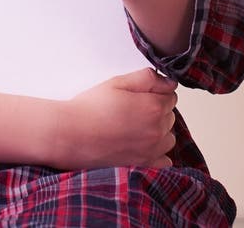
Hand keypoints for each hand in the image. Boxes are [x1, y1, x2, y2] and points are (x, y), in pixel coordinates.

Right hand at [51, 68, 177, 169]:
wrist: (73, 135)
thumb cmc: (91, 108)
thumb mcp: (117, 82)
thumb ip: (147, 78)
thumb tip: (169, 82)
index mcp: (153, 107)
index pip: (170, 94)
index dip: (156, 91)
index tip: (140, 93)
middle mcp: (157, 130)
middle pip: (170, 114)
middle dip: (157, 109)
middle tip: (133, 107)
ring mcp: (152, 150)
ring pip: (169, 136)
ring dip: (160, 130)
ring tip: (136, 125)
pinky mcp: (144, 165)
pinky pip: (165, 160)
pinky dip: (159, 152)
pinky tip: (143, 144)